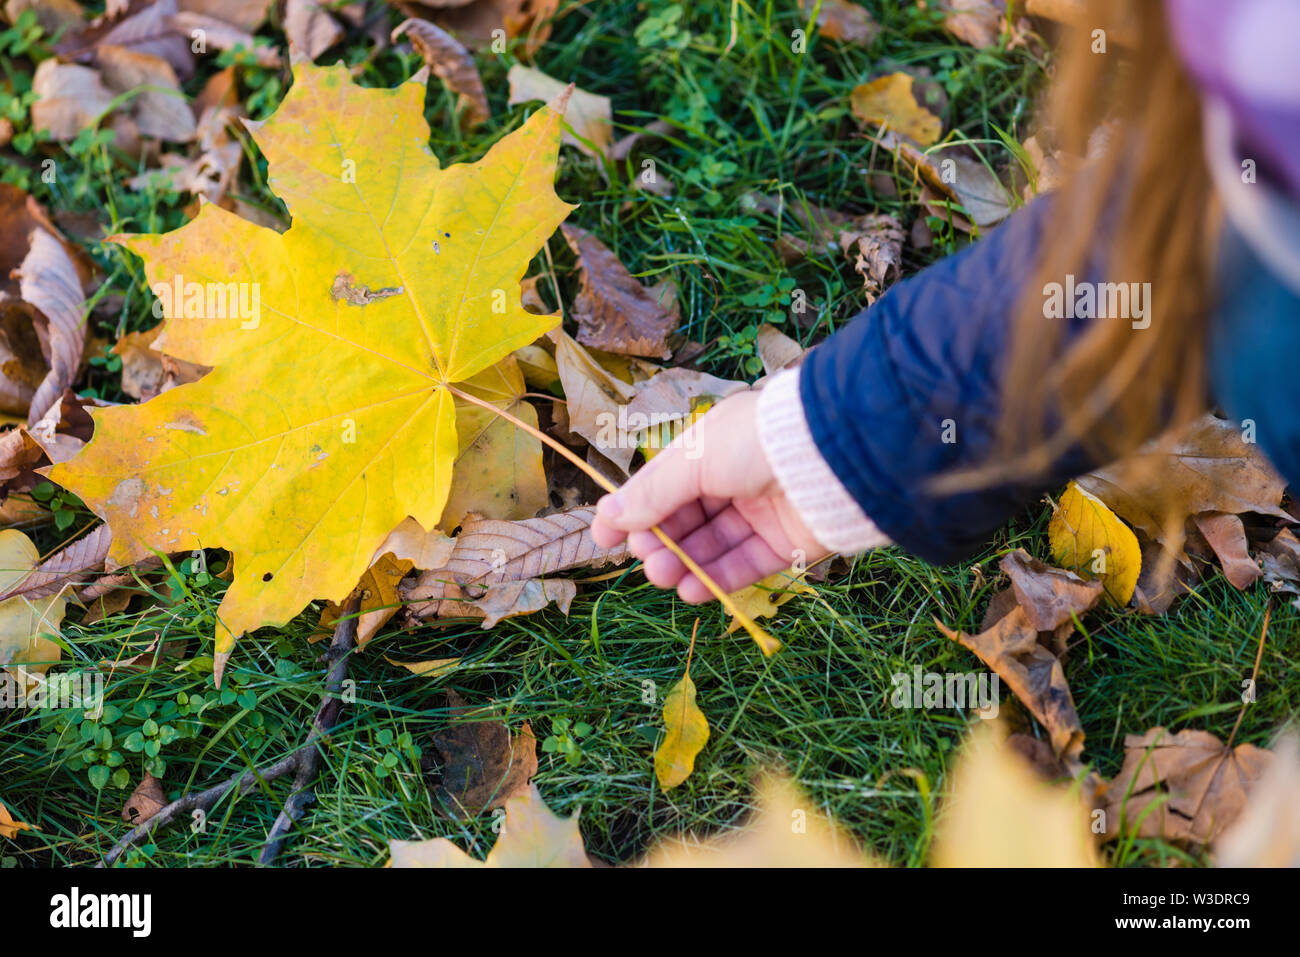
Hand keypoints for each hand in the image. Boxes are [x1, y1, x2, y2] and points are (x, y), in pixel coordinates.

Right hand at [590, 390, 828, 602]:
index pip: (660, 486)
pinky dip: (716, 579)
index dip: (631, 512)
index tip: (604, 540)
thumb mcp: (693, 462)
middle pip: (684, 519)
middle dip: (659, 542)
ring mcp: (760, 512)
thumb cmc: (754, 444)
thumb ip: (652, 493)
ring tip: (664, 578)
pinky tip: (691, 590)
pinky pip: (744, 564)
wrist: (830, 456)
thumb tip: (608, 517)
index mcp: (709, 450)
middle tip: (647, 559)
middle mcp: (733, 480)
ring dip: (683, 563)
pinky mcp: (785, 542)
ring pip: (711, 545)